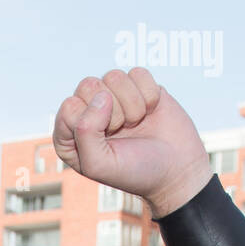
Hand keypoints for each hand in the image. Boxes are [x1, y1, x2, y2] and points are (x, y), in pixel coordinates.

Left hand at [52, 67, 212, 218]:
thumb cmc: (133, 172)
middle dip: (112, 111)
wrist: (176, 170)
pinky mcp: (138, 86)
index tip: (107, 142)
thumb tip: (102, 95)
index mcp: (69, 134)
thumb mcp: (99, 164)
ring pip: (114, 77)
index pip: (69, 107)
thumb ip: (85, 132)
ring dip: (132, 105)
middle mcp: (88, 113)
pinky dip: (148, 95)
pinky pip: (138, 73)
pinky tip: (149, 113)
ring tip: (136, 125)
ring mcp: (113, 97)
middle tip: (123, 132)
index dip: (91, 123)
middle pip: (88, 85)